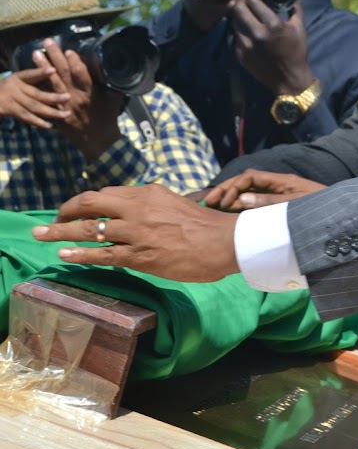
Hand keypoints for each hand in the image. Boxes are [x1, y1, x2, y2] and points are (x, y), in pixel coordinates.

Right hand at [0, 66, 69, 128]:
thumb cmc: (7, 92)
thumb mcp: (16, 84)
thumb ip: (32, 82)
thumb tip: (55, 76)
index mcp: (16, 78)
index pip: (30, 74)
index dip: (41, 72)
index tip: (54, 70)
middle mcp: (13, 86)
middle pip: (36, 93)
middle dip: (54, 96)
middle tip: (69, 97)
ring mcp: (9, 98)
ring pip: (34, 106)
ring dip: (51, 112)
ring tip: (66, 114)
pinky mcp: (6, 109)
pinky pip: (26, 117)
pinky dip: (39, 122)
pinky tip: (50, 126)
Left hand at [31, 184, 239, 282]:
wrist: (225, 242)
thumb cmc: (208, 226)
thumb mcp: (178, 204)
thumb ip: (156, 206)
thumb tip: (143, 213)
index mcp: (148, 193)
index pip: (107, 193)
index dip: (86, 202)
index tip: (75, 210)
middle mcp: (138, 208)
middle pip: (90, 203)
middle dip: (64, 212)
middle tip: (50, 221)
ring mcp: (137, 232)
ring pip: (89, 229)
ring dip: (60, 232)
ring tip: (41, 236)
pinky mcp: (140, 255)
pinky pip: (102, 254)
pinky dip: (80, 254)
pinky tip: (64, 255)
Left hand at [34, 40, 123, 160]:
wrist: (98, 139)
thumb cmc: (108, 118)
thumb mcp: (114, 99)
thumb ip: (111, 84)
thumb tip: (111, 67)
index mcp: (91, 94)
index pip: (82, 74)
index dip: (75, 61)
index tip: (69, 50)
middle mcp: (76, 97)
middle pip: (64, 73)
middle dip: (56, 56)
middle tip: (48, 42)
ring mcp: (64, 104)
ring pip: (52, 82)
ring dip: (43, 67)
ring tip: (36, 54)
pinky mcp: (57, 110)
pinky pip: (47, 96)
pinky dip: (40, 85)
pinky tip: (33, 75)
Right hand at [202, 170, 325, 210]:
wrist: (340, 214)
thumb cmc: (320, 208)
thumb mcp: (294, 206)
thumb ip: (268, 202)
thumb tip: (241, 200)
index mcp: (282, 181)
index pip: (250, 177)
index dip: (233, 186)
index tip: (222, 200)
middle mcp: (278, 185)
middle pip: (246, 182)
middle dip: (227, 190)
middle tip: (209, 203)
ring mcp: (279, 194)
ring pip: (250, 193)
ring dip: (232, 199)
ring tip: (216, 210)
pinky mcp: (280, 205)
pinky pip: (257, 203)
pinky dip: (243, 207)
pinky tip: (232, 214)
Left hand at [229, 0, 313, 96]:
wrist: (288, 80)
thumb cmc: (296, 52)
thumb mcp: (300, 28)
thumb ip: (296, 5)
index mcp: (273, 26)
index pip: (252, 0)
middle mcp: (257, 34)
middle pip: (238, 8)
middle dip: (241, 2)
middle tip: (245, 1)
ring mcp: (246, 45)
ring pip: (234, 22)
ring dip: (240, 17)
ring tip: (248, 18)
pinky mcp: (240, 54)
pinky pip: (236, 37)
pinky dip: (241, 33)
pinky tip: (250, 35)